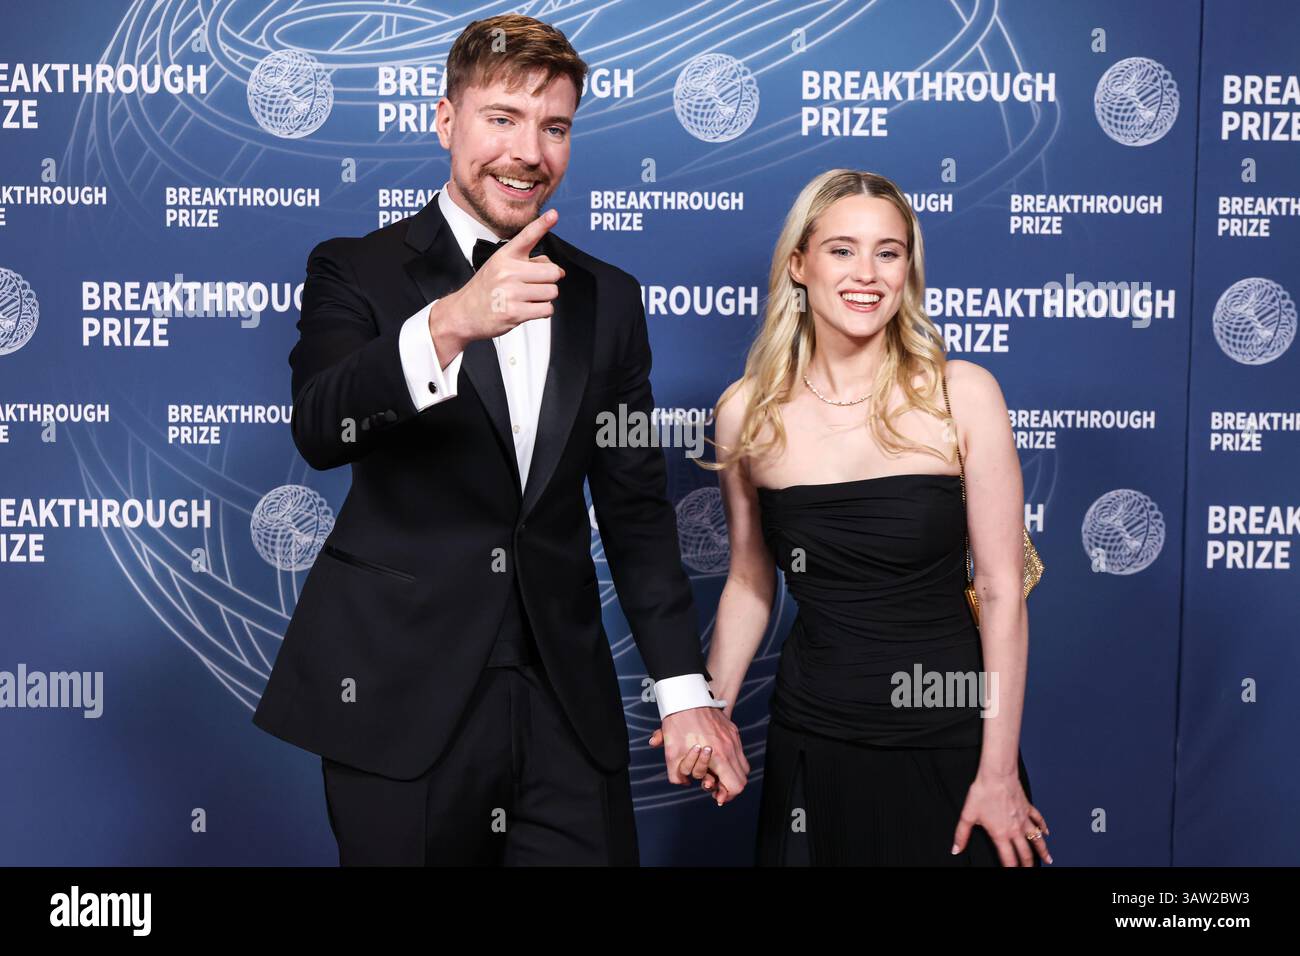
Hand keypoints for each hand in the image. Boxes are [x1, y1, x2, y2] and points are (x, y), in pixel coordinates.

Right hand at [428, 208, 565, 355]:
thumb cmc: (485, 290)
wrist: (463, 313)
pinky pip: (546, 309)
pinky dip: (542, 311)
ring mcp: (510, 292)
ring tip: (528, 299)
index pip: (527, 236)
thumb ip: (530, 264)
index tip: (553, 214)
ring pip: (552, 292)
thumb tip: (560, 272)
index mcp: (505, 256)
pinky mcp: (514, 312)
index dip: (542, 224)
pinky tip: (528, 309)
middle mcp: (507, 271)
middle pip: (552, 271)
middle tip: (534, 286)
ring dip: (545, 298)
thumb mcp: (501, 268)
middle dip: (549, 281)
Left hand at [648, 707, 748, 805]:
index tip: (716, 796)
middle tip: (715, 785)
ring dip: (731, 772)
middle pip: (742, 778)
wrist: (685, 696)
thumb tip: (684, 782)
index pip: (736, 786)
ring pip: (742, 764)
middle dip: (729, 786)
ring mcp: (733, 737)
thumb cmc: (678, 723)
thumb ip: (677, 775)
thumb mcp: (671, 754)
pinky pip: (738, 750)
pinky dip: (730, 759)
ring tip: (715, 771)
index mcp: (719, 756)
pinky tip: (715, 756)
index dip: (727, 795)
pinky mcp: (732, 729)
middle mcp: (731, 747)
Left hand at [951, 772, 1051, 865]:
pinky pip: (1039, 820)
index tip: (1012, 873)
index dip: (1011, 869)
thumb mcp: (967, 816)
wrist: (997, 775)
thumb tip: (956, 849)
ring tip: (1048, 860)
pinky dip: (1043, 828)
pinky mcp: (1028, 808)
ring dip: (1043, 851)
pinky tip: (1046, 833)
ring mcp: (1024, 819)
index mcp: (1001, 834)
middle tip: (1029, 870)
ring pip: (1037, 839)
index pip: (1008, 859)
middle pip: (1025, 853)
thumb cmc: (983, 793)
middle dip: (1028, 864)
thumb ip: (961, 835)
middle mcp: (1015, 830)